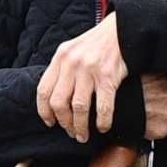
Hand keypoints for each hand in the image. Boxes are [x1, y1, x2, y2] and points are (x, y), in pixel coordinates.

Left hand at [37, 13, 127, 140]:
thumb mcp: (74, 49)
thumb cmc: (99, 43)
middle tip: (70, 132)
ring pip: (79, 108)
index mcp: (60, 57)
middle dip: (64, 123)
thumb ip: (63, 68)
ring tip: (83, 135)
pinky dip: (102, 121)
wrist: (123, 30)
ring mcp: (89, 69)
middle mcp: (72, 63)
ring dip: (80, 127)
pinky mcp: (109, 76)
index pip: (43, 90)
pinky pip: (102, 106)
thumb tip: (55, 96)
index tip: (50, 122)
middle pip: (59, 103)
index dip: (44, 111)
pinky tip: (102, 127)